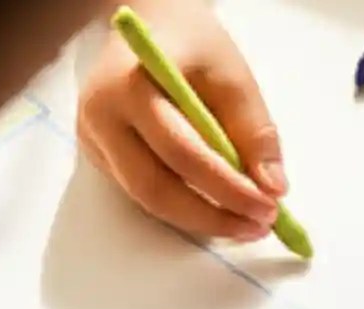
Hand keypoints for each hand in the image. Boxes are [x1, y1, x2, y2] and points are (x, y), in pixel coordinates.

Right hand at [78, 1, 284, 240]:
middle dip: (210, 217)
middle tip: (255, 228)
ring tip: (242, 222)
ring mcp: (91, 140)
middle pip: (154, 189)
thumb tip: (272, 188)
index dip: (226, 188)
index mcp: (130, 87)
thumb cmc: (192, 43)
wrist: (151, 24)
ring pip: (146, 198)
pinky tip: (213, 205)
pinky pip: (141, 192)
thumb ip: (254, 130)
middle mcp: (100, 118)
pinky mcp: (96, 155)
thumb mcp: (233, 75)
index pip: (181, 153)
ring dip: (198, 217)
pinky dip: (181, 205)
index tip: (267, 208)